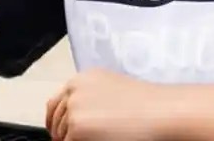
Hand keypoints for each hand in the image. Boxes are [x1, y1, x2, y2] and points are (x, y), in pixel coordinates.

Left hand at [45, 68, 176, 140]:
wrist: (159, 111)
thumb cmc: (145, 104)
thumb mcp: (110, 89)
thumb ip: (88, 97)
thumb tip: (75, 116)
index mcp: (81, 79)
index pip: (55, 104)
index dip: (55, 122)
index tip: (59, 134)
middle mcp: (73, 91)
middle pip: (54, 121)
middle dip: (62, 134)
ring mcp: (73, 110)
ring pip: (61, 135)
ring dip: (71, 140)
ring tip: (96, 138)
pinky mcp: (76, 128)